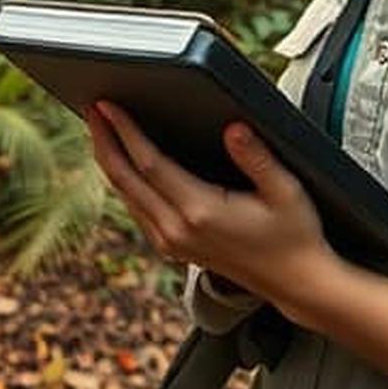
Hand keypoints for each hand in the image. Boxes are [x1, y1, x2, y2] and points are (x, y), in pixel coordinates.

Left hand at [84, 100, 333, 302]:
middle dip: (104, 140)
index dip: (124, 131)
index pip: (148, 163)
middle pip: (125, 179)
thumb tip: (233, 128)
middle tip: (91, 108)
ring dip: (110, 160)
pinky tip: (124, 162)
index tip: (107, 105)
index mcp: (200, 213)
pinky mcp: (173, 248)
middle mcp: (177, 231)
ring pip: (126, 196)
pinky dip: (124, 181)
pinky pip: (137, 209)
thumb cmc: (295, 235)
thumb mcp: (285, 191)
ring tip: (101, 127)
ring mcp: (172, 243)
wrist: (296, 283)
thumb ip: (257, 157)